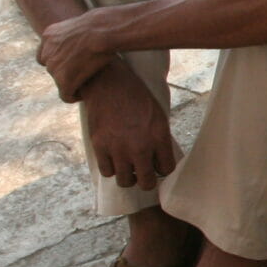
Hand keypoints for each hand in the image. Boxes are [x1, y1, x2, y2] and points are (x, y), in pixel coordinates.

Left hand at [38, 9, 119, 101]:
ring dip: (70, 83)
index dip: (58, 59)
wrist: (101, 31)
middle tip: (82, 73)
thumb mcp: (85, 24)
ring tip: (85, 84)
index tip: (73, 62)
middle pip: (51, 68)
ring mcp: (53, 65)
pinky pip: (65, 94)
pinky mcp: (63, 79)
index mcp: (49, 34)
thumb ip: (78, 33)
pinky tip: (83, 95)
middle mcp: (47, 50)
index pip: (45, 52)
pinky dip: (73, 96)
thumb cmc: (103, 25)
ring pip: (59, 81)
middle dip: (65, 71)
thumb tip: (88, 33)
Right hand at [84, 64, 177, 190]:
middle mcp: (140, 146)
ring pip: (126, 181)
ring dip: (128, 176)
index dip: (163, 168)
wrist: (108, 83)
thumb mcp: (158, 116)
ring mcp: (118, 148)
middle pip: (147, 182)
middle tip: (144, 172)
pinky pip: (107, 172)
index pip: (167, 169)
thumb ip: (160, 140)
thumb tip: (161, 162)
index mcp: (159, 136)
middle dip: (147, 179)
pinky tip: (114, 159)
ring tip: (128, 166)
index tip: (158, 165)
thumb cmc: (136, 98)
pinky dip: (111, 168)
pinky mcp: (99, 146)